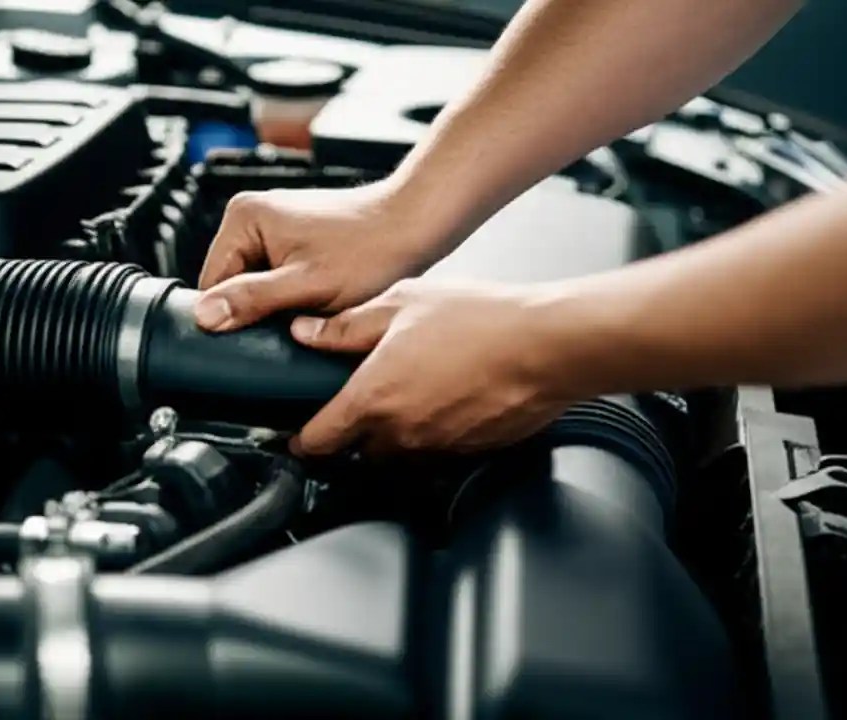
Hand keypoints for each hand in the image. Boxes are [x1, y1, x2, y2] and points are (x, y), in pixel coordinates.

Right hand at [194, 181, 447, 331]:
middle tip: (297, 318)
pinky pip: (274, 277)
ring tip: (311, 305)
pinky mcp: (291, 237)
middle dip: (259, 308)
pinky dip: (291, 294)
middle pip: (232, 284)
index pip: (212, 284)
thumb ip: (252, 299)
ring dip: (277, 303)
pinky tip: (316, 297)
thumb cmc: (371, 250)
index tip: (264, 332)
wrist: (414, 226)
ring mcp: (272, 225)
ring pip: (255, 285)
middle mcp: (251, 214)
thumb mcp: (306, 286)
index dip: (234, 315)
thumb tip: (204, 316)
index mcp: (243, 217)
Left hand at [288, 278, 574, 455]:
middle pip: (358, 453)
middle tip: (361, 403)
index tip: (299, 437)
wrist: (547, 346)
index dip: (303, 442)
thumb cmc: (480, 319)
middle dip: (353, 435)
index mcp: (373, 398)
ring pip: (398, 455)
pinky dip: (432, 434)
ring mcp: (437, 447)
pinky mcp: (468, 451)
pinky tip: (446, 399)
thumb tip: (305, 333)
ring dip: (394, 436)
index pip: (319, 441)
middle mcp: (400, 433)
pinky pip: (436, 451)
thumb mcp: (400, 304)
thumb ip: (346, 326)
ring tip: (410, 395)